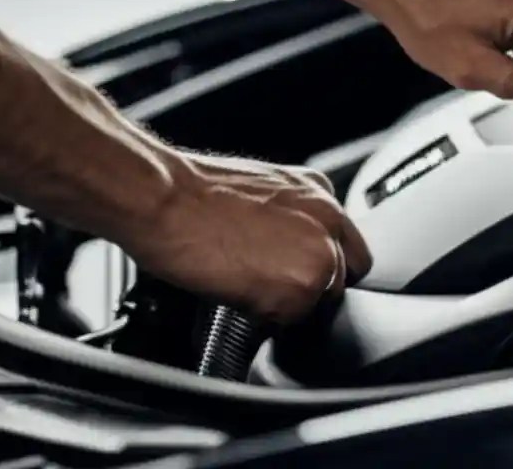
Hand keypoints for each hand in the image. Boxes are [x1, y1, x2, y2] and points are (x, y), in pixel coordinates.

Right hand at [119, 152, 370, 324]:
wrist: (166, 200)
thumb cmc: (194, 194)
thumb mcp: (263, 192)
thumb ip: (293, 219)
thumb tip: (292, 246)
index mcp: (321, 192)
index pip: (345, 244)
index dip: (322, 264)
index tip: (298, 271)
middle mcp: (330, 221)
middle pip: (343, 276)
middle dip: (312, 287)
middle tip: (270, 285)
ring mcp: (320, 256)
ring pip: (321, 301)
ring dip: (289, 304)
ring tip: (246, 284)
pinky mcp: (302, 289)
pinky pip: (294, 320)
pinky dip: (268, 318)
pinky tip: (239, 293)